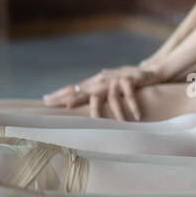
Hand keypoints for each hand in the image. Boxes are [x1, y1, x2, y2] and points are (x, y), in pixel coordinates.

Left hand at [43, 64, 160, 119]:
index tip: (45, 100)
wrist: (150, 71)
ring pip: (110, 98)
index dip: (60, 94)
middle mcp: (103, 80)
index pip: (75, 88)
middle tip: (62, 108)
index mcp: (95, 82)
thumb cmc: (126, 81)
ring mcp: (116, 80)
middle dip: (72, 99)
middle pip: (84, 90)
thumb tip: (73, 97)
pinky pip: (130, 95)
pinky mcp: (131, 79)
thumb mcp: (107, 85)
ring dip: (115, 113)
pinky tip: (136, 117)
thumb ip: (93, 90)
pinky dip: (133, 106)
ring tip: (118, 124)